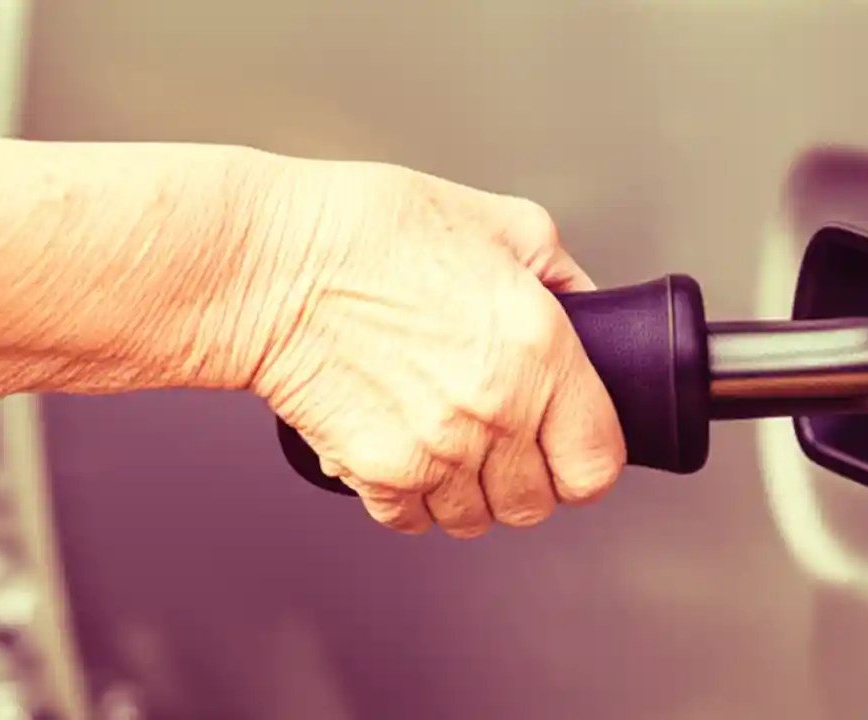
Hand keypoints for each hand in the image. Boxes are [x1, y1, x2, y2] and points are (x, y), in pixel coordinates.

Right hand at [240, 158, 625, 537]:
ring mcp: (436, 452)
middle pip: (538, 502)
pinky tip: (406, 449)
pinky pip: (415, 521)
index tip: (572, 443)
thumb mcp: (501, 222)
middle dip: (529, 476)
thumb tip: (588, 312)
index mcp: (540, 353)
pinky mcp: (379, 474)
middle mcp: (496, 413)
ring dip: (471, 491)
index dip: (588, 456)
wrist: (270, 265)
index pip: (598, 463)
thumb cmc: (373, 232)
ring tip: (452, 441)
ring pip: (477, 519)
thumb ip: (563, 275)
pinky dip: (414, 498)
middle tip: (508, 440)